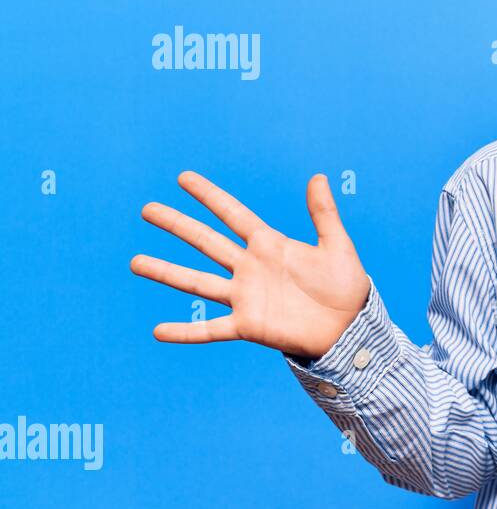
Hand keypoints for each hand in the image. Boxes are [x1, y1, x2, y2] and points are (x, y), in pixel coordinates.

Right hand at [130, 171, 369, 358]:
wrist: (350, 328)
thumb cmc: (345, 287)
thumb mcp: (337, 246)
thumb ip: (324, 214)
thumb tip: (317, 176)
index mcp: (270, 245)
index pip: (233, 215)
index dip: (210, 196)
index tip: (184, 178)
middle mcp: (250, 268)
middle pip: (206, 242)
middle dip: (177, 225)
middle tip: (147, 209)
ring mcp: (245, 297)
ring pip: (197, 281)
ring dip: (166, 272)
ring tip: (135, 263)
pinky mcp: (247, 325)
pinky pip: (210, 329)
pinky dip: (185, 331)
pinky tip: (158, 331)